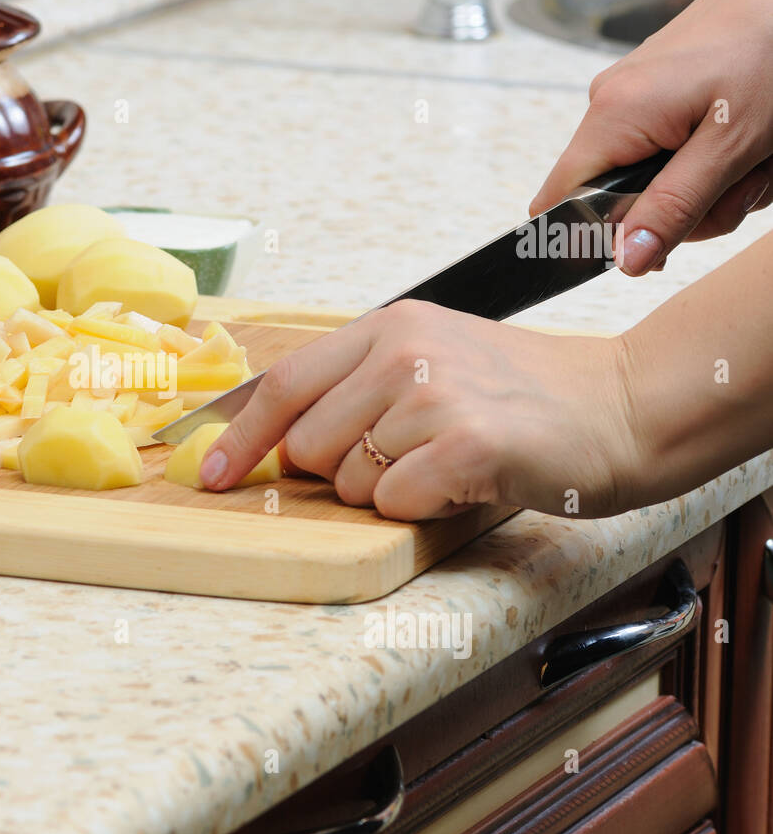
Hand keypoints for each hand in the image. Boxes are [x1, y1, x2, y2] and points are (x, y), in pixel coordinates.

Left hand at [198, 300, 642, 519]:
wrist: (620, 405)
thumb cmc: (524, 395)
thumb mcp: (434, 361)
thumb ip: (361, 386)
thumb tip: (280, 441)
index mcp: (389, 326)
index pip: (284, 384)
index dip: (239, 436)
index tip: (212, 473)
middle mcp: (402, 353)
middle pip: (309, 446)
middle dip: (345, 471)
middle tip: (409, 456)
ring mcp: (432, 396)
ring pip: (351, 482)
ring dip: (392, 490)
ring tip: (447, 461)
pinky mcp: (463, 443)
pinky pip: (395, 504)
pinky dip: (424, 508)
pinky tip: (465, 480)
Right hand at [531, 0, 772, 275]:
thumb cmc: (769, 46)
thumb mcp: (731, 145)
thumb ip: (675, 206)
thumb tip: (625, 259)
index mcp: (613, 116)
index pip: (559, 204)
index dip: (595, 240)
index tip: (655, 249)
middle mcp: (609, 104)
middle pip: (620, 199)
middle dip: (686, 211)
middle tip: (742, 189)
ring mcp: (632, 96)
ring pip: (653, 179)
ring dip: (711, 187)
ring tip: (757, 160)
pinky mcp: (657, 92)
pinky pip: (670, 151)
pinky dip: (711, 160)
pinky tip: (747, 144)